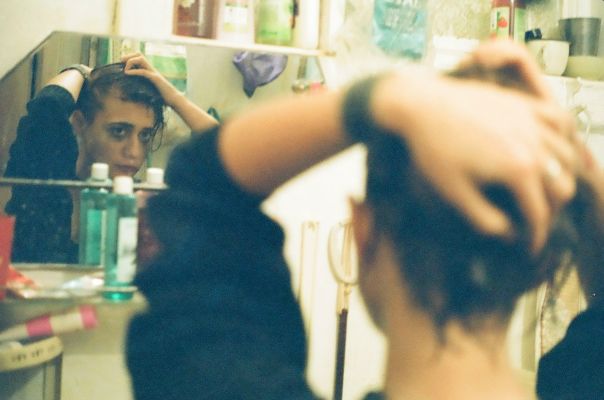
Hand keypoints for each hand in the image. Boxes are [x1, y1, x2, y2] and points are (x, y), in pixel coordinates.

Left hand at [121, 52, 181, 106]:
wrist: (174, 99)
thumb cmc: (163, 96)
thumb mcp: (150, 89)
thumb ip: (143, 85)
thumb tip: (132, 90)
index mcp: (149, 70)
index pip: (138, 57)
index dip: (129, 58)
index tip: (122, 65)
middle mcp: (151, 69)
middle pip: (139, 54)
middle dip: (128, 56)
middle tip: (121, 63)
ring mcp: (154, 73)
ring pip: (141, 59)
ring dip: (130, 62)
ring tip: (125, 70)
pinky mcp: (156, 79)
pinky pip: (143, 72)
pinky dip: (134, 71)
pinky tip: (128, 74)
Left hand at [373, 42, 577, 251]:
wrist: (423, 105)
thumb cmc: (434, 149)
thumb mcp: (455, 193)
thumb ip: (486, 220)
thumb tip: (511, 235)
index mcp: (518, 168)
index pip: (539, 213)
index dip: (536, 237)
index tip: (530, 248)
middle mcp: (534, 144)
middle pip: (562, 187)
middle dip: (550, 211)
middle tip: (533, 221)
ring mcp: (533, 121)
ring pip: (567, 156)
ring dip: (560, 177)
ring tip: (543, 190)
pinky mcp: (525, 104)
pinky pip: (560, 119)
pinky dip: (564, 137)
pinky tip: (552, 148)